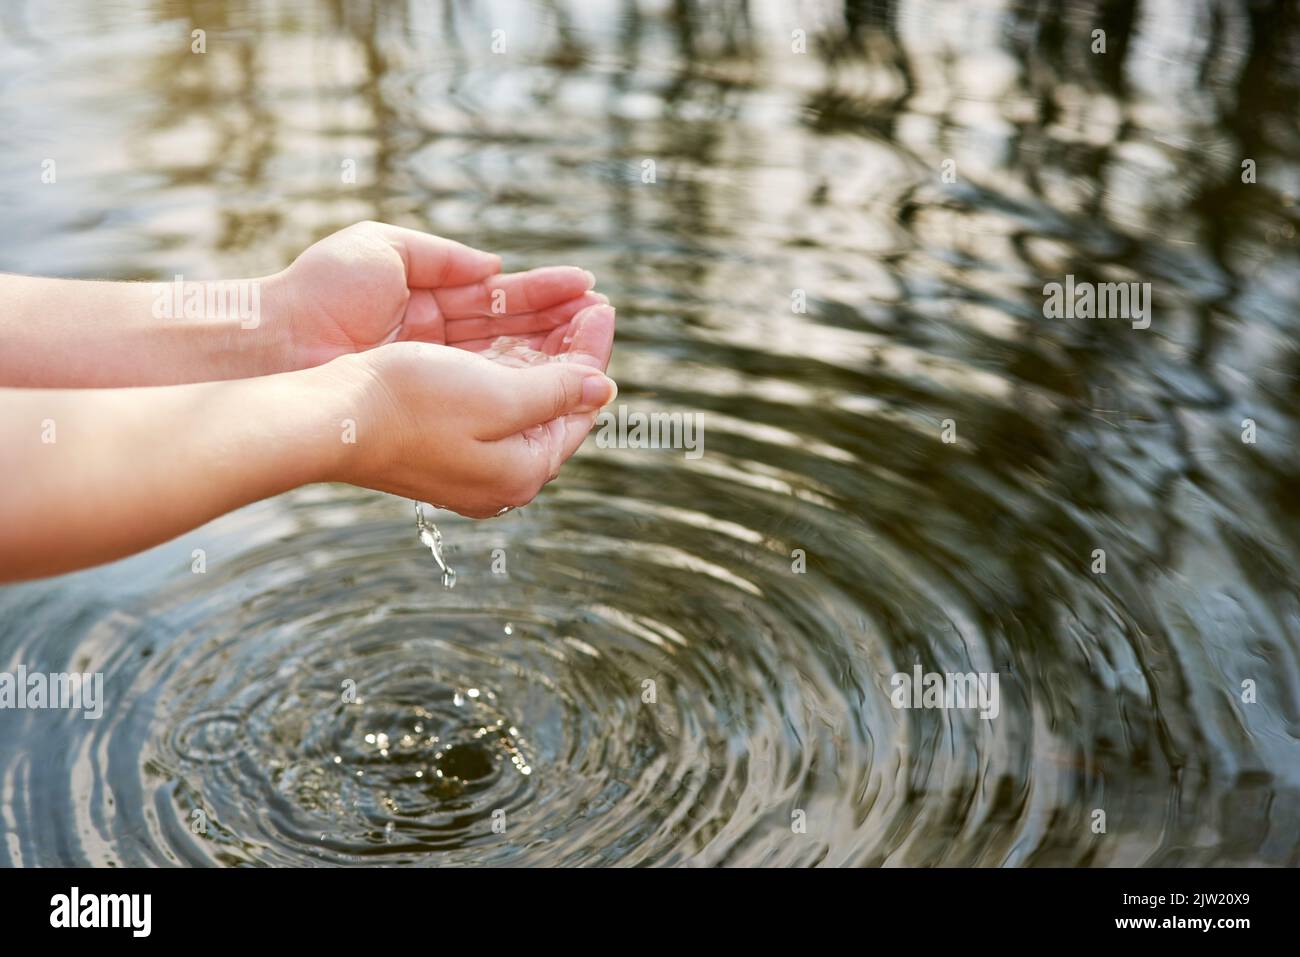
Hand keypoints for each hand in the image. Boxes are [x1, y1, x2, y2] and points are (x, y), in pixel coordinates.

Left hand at [271, 220, 605, 368]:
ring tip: (598, 333)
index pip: (497, 302)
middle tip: (604, 314)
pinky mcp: (434, 407)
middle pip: (511, 335)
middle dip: (560, 324)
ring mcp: (434, 379)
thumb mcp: (385, 250)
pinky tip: (567, 368)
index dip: (542, 295)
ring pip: (510, 363)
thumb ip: (446, 258)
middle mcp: (434, 346)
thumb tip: (497, 269)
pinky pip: (493, 391)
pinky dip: (531, 378)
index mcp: (423, 303)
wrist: (278, 347)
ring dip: (556, 349)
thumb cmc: (321, 292)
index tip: (585, 287)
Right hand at [330, 302, 616, 517]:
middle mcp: (500, 475)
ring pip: (522, 399)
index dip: (593, 352)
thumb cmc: (411, 406)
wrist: (330, 417)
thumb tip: (603, 388)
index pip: (579, 407)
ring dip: (543, 353)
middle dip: (573, 351)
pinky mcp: (440, 443)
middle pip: (554, 404)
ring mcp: (469, 462)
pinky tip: (512, 338)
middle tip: (589, 303)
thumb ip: (557, 391)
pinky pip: (490, 402)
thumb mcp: (499, 396)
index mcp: (523, 471)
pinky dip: (508, 366)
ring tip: (560, 309)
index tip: (603, 307)